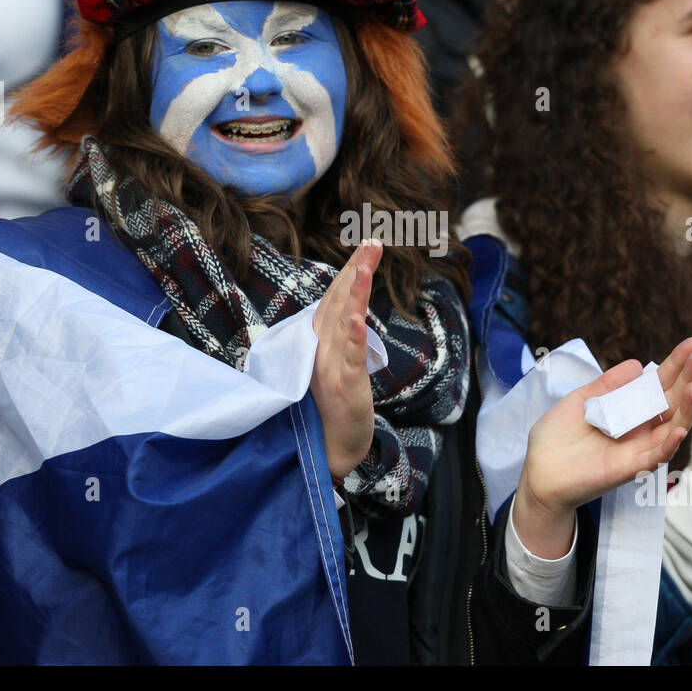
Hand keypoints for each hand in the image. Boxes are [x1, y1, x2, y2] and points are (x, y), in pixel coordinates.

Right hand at [311, 240, 382, 483]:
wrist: (331, 448)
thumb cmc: (333, 404)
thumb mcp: (335, 363)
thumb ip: (339, 335)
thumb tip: (350, 308)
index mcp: (319, 341)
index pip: (335, 297)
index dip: (350, 270)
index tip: (366, 245)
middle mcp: (320, 348)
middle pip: (338, 302)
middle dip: (355, 270)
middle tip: (372, 242)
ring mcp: (330, 367)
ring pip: (343, 323)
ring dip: (353, 294)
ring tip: (363, 267)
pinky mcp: (344, 386)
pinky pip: (349, 358)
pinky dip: (353, 337)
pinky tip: (359, 318)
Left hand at [513, 338, 691, 557]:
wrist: (538, 469)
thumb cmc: (557, 436)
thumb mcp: (580, 400)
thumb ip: (608, 385)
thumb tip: (638, 364)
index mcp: (629, 410)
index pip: (659, 384)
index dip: (676, 364)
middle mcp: (640, 428)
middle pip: (673, 402)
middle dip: (689, 377)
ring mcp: (638, 448)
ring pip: (673, 429)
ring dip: (687, 408)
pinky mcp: (629, 469)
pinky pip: (655, 458)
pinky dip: (669, 445)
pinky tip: (678, 429)